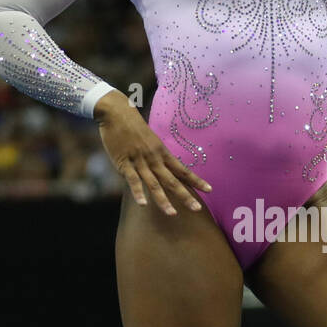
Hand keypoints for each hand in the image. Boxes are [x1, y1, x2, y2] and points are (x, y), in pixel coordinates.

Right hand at [94, 90, 211, 213]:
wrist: (116, 112)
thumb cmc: (133, 127)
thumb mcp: (150, 141)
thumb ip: (156, 156)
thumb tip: (162, 169)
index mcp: (162, 152)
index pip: (183, 170)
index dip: (196, 181)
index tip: (210, 190)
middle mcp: (154, 158)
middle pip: (172, 180)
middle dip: (185, 195)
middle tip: (197, 209)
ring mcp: (139, 161)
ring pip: (154, 183)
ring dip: (163, 200)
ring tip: (172, 213)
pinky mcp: (124, 162)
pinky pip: (132, 179)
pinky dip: (138, 192)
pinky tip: (143, 204)